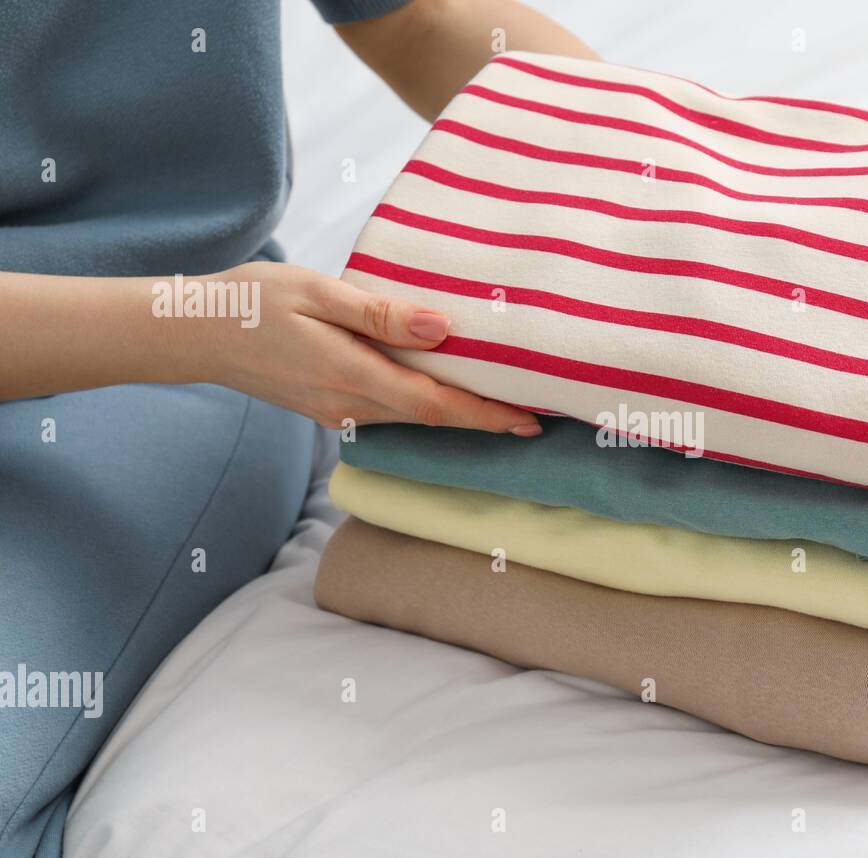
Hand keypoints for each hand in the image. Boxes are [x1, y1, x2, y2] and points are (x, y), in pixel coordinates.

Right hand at [191, 262, 540, 434]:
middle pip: (432, 419)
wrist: (195, 333)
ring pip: (414, 419)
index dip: (487, 416)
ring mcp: (340, 412)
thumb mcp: (319, 292)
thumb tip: (442, 329)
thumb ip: (381, 314)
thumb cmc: (255, 301)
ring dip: (460, 417)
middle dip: (486, 420)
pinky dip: (427, 408)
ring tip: (507, 404)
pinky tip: (449, 393)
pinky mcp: (331, 407)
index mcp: (351, 375)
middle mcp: (350, 404)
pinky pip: (392, 413)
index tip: (531, 421)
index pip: (435, 404)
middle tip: (539, 413)